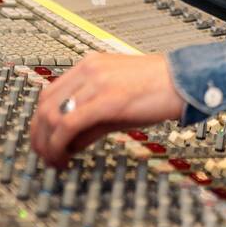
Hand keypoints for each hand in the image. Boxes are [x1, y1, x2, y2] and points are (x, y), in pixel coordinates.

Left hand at [30, 52, 184, 166]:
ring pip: (52, 115)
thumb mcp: (118, 102)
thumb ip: (92, 120)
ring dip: (47, 144)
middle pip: (44, 105)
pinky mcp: (106, 99)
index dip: (41, 122)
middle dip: (39, 136)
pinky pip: (69, 123)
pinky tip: (65, 157)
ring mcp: (96, 82)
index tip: (45, 142)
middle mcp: (89, 70)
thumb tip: (71, 143)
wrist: (186, 81)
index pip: (49, 93)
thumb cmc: (160, 88)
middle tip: (45, 156)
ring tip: (55, 161)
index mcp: (90, 65)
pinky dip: (59, 144)